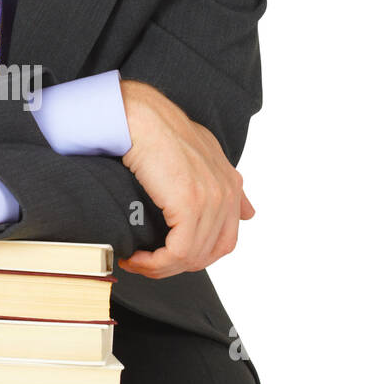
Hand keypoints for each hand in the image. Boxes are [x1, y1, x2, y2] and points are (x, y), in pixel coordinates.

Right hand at [117, 80, 253, 277]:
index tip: (165, 256)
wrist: (140, 117)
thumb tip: (248, 213)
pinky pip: (179, 252)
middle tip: (146, 262)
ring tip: (136, 261)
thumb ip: (227, 184)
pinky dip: (156, 263)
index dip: (194, 256)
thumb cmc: (159, 131)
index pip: (224, 241)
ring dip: (160, 267)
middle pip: (209, 253)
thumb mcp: (204, 155)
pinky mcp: (189, 205)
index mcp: (231, 184)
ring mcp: (211, 199)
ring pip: (191, 257)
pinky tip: (137, 257)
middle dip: (176, 265)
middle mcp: (226, 192)